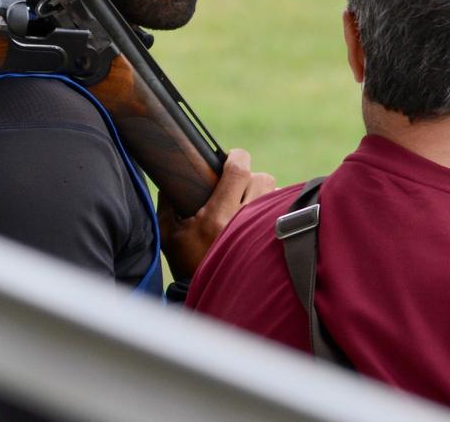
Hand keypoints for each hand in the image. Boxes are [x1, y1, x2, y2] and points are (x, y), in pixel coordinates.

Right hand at [158, 148, 275, 279]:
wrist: (205, 293)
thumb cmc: (184, 262)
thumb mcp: (168, 232)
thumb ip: (168, 203)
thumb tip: (171, 177)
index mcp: (216, 216)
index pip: (239, 170)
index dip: (237, 156)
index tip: (231, 157)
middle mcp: (242, 222)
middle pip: (262, 178)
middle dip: (250, 178)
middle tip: (238, 187)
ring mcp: (259, 234)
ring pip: (275, 194)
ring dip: (262, 194)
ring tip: (249, 205)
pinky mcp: (271, 243)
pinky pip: (281, 213)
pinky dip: (272, 211)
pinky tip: (259, 220)